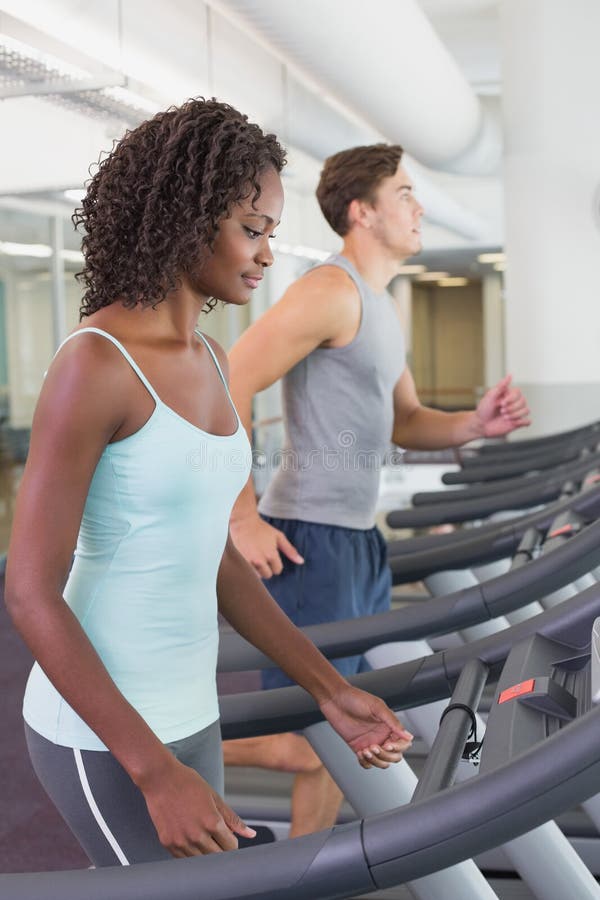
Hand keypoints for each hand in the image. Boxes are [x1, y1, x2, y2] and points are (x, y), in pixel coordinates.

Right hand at [141, 756, 255, 855]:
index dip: (232, 842)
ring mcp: (181, 842)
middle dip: (221, 849)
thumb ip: (232, 819)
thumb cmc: (188, 783)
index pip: (231, 846)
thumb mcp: (214, 797)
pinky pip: (184, 859)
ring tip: (203, 837)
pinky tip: (191, 839)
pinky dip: (191, 853)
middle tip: (217, 838)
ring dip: (206, 853)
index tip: (228, 836)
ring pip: (201, 861)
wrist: (160, 779)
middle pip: (217, 857)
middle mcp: (196, 835)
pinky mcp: (168, 844)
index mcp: (212, 822)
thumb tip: (251, 834)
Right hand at [230, 514, 303, 578]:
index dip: (275, 564)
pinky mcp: (239, 561)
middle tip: (261, 556)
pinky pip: (246, 573)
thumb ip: (290, 550)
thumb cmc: (261, 528)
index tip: (270, 556)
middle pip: (267, 575)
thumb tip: (301, 561)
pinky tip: (246, 558)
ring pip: (256, 575)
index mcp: (271, 555)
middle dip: (266, 568)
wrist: (243, 522)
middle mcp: (260, 560)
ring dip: (256, 569)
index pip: (277, 570)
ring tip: (253, 556)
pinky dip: (247, 568)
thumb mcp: (278, 537)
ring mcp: (248, 562)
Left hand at [320, 684, 412, 769]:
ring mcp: (370, 742)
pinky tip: (360, 753)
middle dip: (385, 756)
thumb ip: (393, 722)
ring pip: (381, 762)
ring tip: (366, 750)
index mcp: (388, 726)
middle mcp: (381, 735)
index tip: (387, 744)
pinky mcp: (358, 747)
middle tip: (374, 747)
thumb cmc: (355, 698)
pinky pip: (367, 763)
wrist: (335, 699)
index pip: (403, 744)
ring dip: (375, 760)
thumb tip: (408, 735)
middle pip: (394, 756)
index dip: (397, 748)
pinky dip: (365, 762)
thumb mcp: (377, 706)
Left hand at [474, 374, 530, 437]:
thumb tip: (510, 375)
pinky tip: (513, 422)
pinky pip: (528, 421)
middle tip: (501, 411)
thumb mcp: (490, 396)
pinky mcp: (517, 423)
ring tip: (505, 417)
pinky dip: (522, 422)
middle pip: (523, 401)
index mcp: (508, 395)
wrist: (481, 425)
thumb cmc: (484, 410)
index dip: (511, 399)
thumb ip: (501, 386)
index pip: (518, 393)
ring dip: (515, 415)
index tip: (501, 403)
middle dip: (512, 407)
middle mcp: (514, 403)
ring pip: (526, 410)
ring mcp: (516, 413)